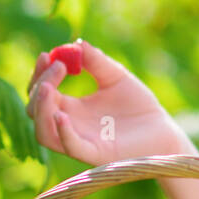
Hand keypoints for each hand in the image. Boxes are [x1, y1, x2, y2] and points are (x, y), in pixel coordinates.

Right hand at [25, 39, 185, 166]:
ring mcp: (80, 141)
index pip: (41, 93)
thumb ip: (97, 62)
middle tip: (58, 66)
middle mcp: (70, 125)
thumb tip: (77, 44)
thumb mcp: (116, 76)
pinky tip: (62, 115)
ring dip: (41, 110)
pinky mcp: (96, 153)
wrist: (163, 129)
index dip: (39, 74)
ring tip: (49, 87)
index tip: (47, 55)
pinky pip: (71, 147)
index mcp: (71, 107)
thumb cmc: (139, 106)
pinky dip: (63, 132)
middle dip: (39, 86)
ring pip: (43, 134)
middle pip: (35, 110)